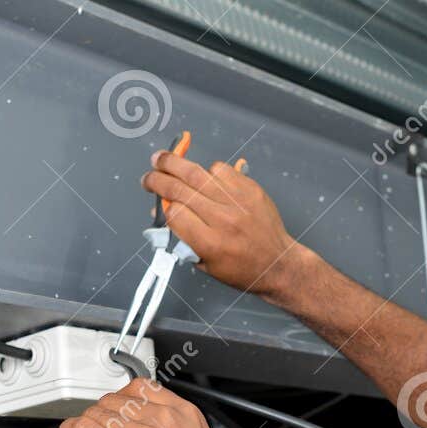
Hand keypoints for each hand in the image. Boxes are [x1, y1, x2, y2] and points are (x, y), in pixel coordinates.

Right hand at [141, 151, 311, 301]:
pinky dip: (207, 170)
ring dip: (176, 163)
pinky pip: (221, 170)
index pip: (175, 213)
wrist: (277, 263)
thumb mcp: (206, 264)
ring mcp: (238, 202)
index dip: (163, 206)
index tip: (158, 203)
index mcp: (211, 243)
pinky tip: (202, 175)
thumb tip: (163, 211)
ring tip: (163, 158)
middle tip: (148, 173)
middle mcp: (224, 219)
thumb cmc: (240, 269)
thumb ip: (183, 238)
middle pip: (182, 189)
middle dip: (159, 178)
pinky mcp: (250, 189)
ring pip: (199, 173)